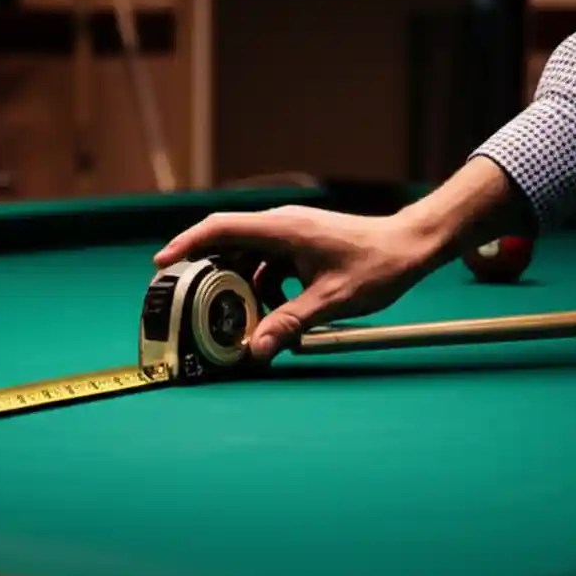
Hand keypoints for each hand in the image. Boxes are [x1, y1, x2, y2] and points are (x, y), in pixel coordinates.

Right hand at [153, 158, 527, 361]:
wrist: (413, 245)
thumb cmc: (378, 264)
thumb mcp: (330, 301)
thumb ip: (289, 324)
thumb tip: (257, 350)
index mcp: (283, 228)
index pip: (220, 228)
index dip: (186, 244)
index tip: (161, 264)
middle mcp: (282, 224)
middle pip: (228, 244)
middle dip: (206, 273)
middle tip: (187, 301)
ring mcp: (292, 234)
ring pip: (248, 257)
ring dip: (238, 286)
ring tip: (232, 317)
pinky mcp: (301, 245)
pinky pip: (268, 264)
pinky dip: (262, 287)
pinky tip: (272, 313)